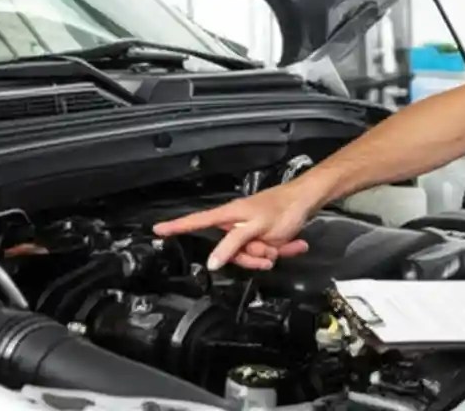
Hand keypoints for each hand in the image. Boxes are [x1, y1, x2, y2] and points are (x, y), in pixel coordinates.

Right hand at [152, 185, 312, 270]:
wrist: (307, 201)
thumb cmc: (283, 208)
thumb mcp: (255, 228)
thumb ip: (232, 245)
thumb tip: (212, 261)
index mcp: (229, 216)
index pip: (197, 221)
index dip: (176, 226)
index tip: (157, 229)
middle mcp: (237, 223)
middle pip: (231, 252)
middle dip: (252, 256)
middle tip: (268, 250)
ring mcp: (251, 231)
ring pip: (251, 255)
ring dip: (269, 253)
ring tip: (282, 244)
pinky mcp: (265, 236)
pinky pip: (267, 251)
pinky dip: (282, 249)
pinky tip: (295, 243)